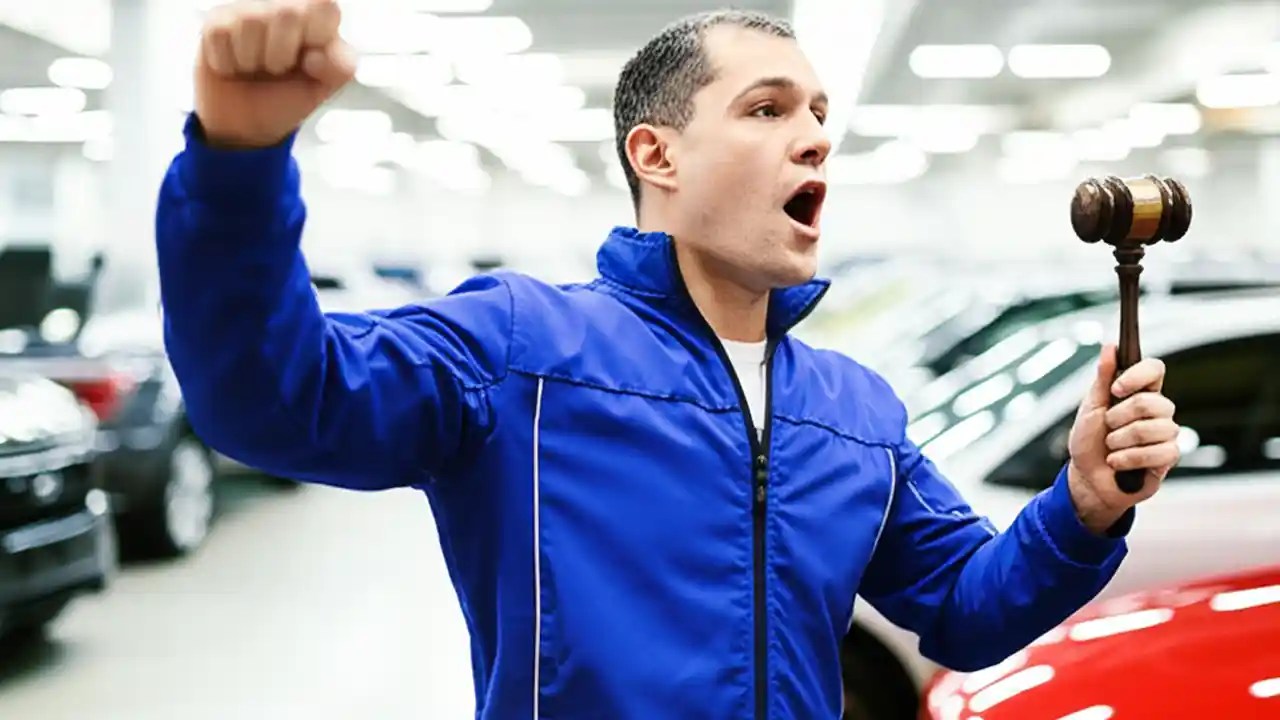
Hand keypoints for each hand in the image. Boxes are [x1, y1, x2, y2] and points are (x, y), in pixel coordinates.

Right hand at [195, 0, 355, 147]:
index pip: (324, 5)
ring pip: (252, 21)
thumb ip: (340, 67)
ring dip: (253, 60)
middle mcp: (282, 5)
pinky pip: (221, 33)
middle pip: (287, 12)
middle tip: (278, 68)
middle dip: (283, 54)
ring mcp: (247, 10)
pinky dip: (228, 63)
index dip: (316, 37)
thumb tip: (316, 55)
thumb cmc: (287, 97)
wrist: (248, 124)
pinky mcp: (216, 21)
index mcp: (316, 17)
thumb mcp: (326, 87)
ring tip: (256, 68)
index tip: (310, 60)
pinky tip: (235, 66)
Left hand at [1066, 344, 1180, 534]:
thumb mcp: (1090, 408)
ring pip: (1154, 428)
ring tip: (1111, 447)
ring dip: (1121, 441)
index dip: (1139, 375)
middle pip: (1153, 402)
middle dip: (1120, 417)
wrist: (1087, 479)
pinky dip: (1130, 458)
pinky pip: (1159, 452)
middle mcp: (1157, 411)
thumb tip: (1109, 347)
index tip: (1117, 389)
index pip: (1155, 369)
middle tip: (1108, 428)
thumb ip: (1103, 379)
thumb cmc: (1088, 442)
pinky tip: (1118, 462)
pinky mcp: (1168, 457)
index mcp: (1139, 393)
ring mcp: (1165, 434)